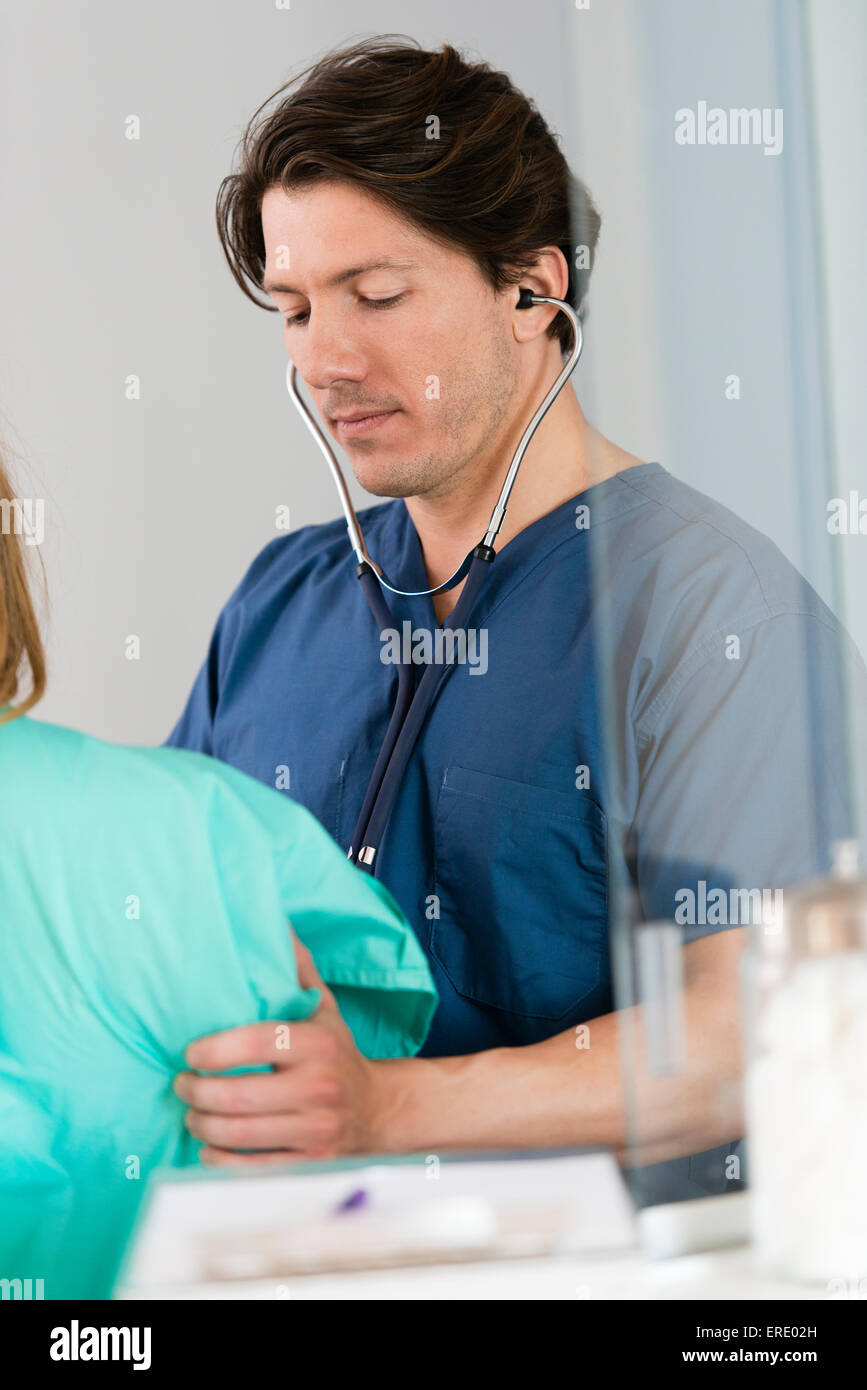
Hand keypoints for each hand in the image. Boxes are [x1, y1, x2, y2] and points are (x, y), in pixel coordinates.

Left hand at [173, 933, 381, 1165]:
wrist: (379, 1111)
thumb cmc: (336, 1054)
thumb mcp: (323, 1008)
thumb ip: (296, 969)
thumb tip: (274, 922)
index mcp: (319, 1045)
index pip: (255, 1044)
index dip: (214, 1050)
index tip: (192, 1052)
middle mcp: (319, 1088)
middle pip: (235, 1097)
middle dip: (195, 1092)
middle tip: (182, 1084)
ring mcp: (315, 1131)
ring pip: (236, 1135)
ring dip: (200, 1124)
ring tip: (192, 1111)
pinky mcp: (308, 1165)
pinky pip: (247, 1168)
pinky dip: (217, 1158)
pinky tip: (210, 1144)